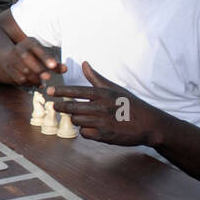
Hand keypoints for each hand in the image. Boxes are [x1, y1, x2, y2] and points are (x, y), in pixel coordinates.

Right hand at [4, 37, 62, 86]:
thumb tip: (65, 69)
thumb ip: (53, 63)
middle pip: (27, 59)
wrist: (8, 59)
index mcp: (28, 42)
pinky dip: (29, 83)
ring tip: (43, 82)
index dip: (45, 57)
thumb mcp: (42, 55)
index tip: (53, 65)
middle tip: (48, 77)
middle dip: (38, 69)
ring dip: (35, 78)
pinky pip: (20, 79)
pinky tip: (36, 84)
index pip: (37, 48)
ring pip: (24, 71)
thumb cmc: (32, 57)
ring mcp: (12, 60)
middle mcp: (18, 49)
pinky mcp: (10, 71)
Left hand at [48, 62, 165, 146]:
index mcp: (103, 94)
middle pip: (72, 107)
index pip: (77, 91)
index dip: (61, 91)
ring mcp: (102, 122)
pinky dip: (85, 131)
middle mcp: (101, 107)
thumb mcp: (115, 88)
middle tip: (54, 106)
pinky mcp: (104, 136)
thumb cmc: (131, 104)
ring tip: (77, 116)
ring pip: (77, 120)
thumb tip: (84, 63)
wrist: (149, 124)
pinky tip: (90, 127)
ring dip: (74, 118)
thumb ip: (96, 78)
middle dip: (60, 106)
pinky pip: (85, 133)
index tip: (50, 91)